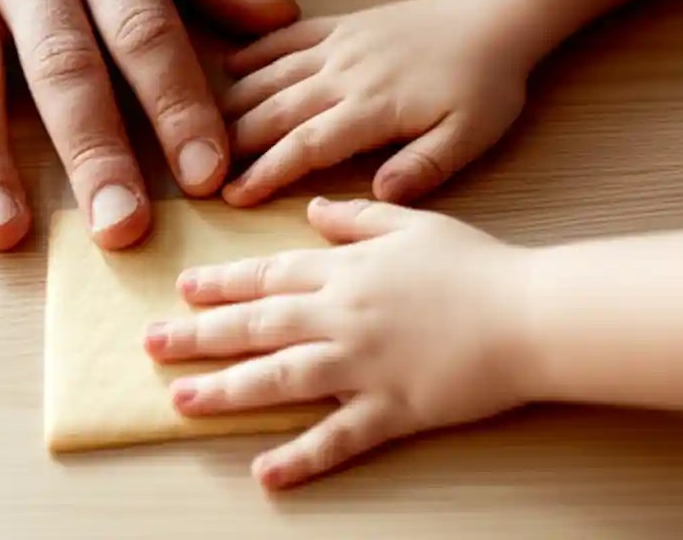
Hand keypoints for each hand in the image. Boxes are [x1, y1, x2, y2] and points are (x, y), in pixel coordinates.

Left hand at [144, 198, 531, 489]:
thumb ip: (357, 217)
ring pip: (279, 379)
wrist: (531, 312)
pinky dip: (301, 457)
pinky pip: (338, 438)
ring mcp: (363, 365)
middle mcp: (342, 317)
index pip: (268, 276)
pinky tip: (264, 472)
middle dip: (198, 335)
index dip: (221, 283)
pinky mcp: (392, 409)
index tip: (182, 289)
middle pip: (257, 326)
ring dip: (226, 391)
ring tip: (181, 401)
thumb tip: (312, 209)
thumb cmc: (477, 264)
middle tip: (151, 344)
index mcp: (346, 271)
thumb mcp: (414, 223)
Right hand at [220, 0, 530, 206]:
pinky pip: (289, 37)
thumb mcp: (469, 137)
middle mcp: (345, 74)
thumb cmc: (485, 86)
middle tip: (201, 169)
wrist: (494, 19)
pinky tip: (230, 68)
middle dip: (235, 142)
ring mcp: (340, 46)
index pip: (306, 145)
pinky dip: (256, 52)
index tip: (232, 196)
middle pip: (276, 111)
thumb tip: (380, 194)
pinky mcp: (341, 26)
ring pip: (273, 75)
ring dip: (235, 103)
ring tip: (203, 129)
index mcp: (372, 107)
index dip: (265, 172)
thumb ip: (424, 167)